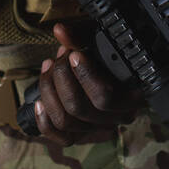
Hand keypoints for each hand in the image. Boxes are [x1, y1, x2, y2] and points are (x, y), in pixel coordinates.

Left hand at [33, 20, 143, 144]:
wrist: (111, 68)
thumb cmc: (110, 52)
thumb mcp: (100, 39)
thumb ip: (82, 35)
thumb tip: (60, 31)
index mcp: (130, 97)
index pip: (104, 97)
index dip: (84, 75)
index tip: (73, 54)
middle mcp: (115, 118)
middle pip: (79, 108)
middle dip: (61, 78)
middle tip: (59, 56)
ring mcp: (97, 128)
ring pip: (65, 121)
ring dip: (49, 91)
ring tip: (48, 66)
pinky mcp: (81, 135)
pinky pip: (59, 138)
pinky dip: (44, 122)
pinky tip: (38, 102)